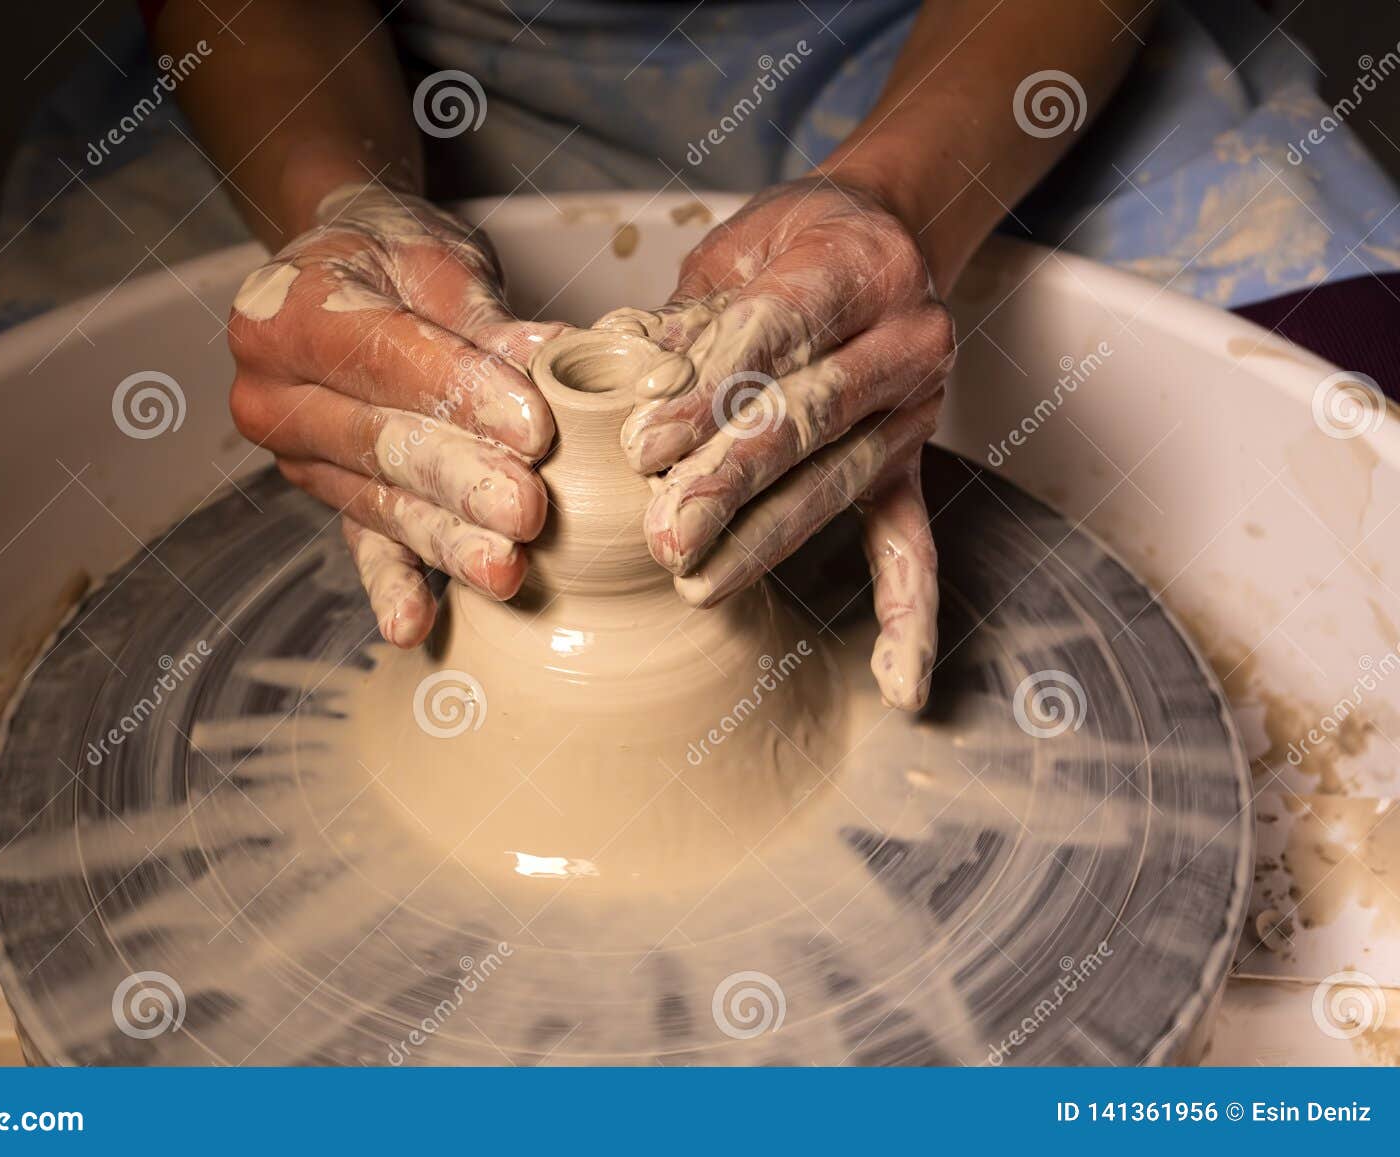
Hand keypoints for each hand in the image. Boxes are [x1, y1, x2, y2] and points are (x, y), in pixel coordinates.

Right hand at [226, 182, 565, 646]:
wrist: (346, 273)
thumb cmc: (393, 258)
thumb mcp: (438, 263)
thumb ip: (489, 321)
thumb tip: (560, 355)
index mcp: (286, 312)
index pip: (385, 360)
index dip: (461, 395)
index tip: (534, 428)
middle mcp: (273, 393)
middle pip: (380, 443)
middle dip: (461, 480)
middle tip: (527, 510)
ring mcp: (298, 456)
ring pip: (381, 501)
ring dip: (447, 539)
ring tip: (504, 569)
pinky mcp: (330, 497)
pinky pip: (363, 545)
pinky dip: (393, 585)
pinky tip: (413, 625)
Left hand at [599, 177, 952, 709]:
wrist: (886, 233)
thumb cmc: (792, 243)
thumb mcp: (733, 250)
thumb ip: (682, 312)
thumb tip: (609, 356)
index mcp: (858, 267)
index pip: (772, 335)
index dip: (704, 393)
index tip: (639, 446)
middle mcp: (906, 341)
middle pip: (806, 419)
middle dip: (728, 481)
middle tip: (663, 534)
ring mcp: (914, 412)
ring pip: (839, 484)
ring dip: (768, 540)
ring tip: (701, 584)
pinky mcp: (913, 464)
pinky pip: (914, 544)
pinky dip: (909, 615)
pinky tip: (901, 682)